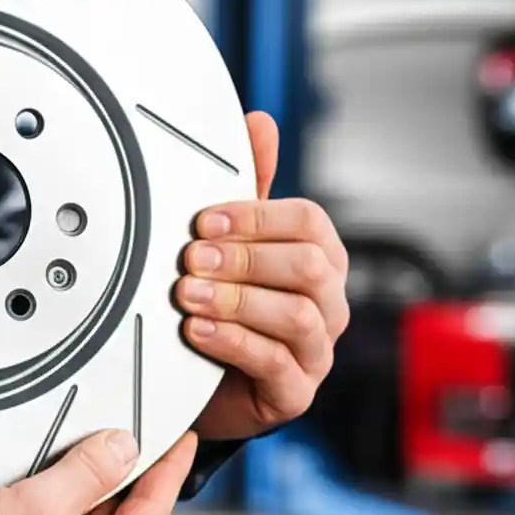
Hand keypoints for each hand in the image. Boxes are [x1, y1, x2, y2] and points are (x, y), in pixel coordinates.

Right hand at [0, 430, 197, 514]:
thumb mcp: (34, 509)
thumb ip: (86, 474)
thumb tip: (122, 448)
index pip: (152, 513)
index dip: (168, 468)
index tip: (181, 439)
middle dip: (125, 471)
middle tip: (131, 429)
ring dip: (89, 481)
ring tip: (85, 447)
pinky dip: (63, 495)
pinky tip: (51, 474)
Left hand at [175, 112, 348, 439]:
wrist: (201, 381)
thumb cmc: (223, 305)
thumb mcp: (232, 243)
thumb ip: (249, 188)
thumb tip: (261, 121)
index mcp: (320, 257)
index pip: (309, 223)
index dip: (256, 218)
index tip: (203, 219)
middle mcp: (327, 302)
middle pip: (309, 268)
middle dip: (244, 259)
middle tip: (190, 258)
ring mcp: (316, 351)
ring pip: (296, 317)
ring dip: (235, 301)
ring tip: (186, 296)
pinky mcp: (295, 393)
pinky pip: (277, 365)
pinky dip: (233, 343)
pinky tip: (196, 332)